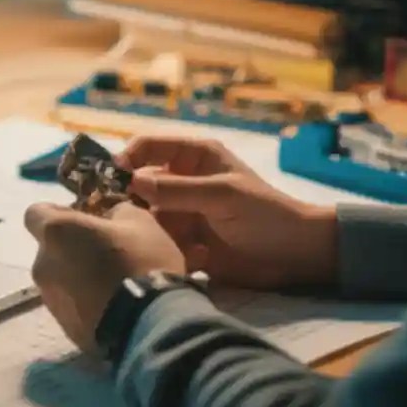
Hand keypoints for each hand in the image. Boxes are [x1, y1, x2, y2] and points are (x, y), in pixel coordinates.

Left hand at [24, 201, 184, 355]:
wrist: (149, 326)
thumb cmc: (142, 263)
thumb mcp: (140, 222)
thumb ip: (116, 212)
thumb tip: (110, 218)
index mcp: (55, 233)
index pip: (34, 214)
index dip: (57, 214)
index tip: (83, 220)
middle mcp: (42, 265)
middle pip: (49, 250)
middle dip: (71, 249)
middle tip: (105, 254)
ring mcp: (49, 300)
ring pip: (58, 280)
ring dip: (77, 277)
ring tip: (112, 285)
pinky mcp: (63, 327)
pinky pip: (70, 306)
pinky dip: (83, 303)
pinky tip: (112, 307)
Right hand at [114, 135, 336, 290]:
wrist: (295, 256)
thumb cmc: (266, 214)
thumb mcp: (223, 195)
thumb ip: (178, 190)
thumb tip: (132, 182)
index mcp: (193, 158)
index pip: (147, 147)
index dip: (127, 158)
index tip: (111, 178)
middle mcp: (181, 183)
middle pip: (138, 185)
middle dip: (127, 200)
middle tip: (116, 218)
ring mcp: (181, 214)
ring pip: (144, 218)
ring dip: (144, 230)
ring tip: (148, 243)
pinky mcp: (182, 243)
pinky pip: (157, 244)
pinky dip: (159, 251)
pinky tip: (173, 259)